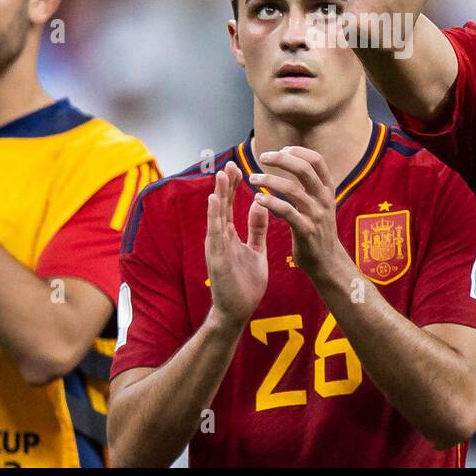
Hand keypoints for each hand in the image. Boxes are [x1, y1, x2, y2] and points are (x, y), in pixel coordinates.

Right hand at [205, 162, 268, 327]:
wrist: (238, 312)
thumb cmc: (245, 284)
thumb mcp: (255, 251)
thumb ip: (256, 229)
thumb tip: (261, 205)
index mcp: (229, 236)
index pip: (230, 206)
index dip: (233, 187)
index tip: (237, 167)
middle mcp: (219, 238)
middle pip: (222, 206)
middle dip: (225, 185)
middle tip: (228, 163)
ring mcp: (216, 248)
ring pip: (216, 217)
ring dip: (218, 195)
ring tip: (221, 175)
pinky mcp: (216, 259)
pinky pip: (215, 235)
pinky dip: (214, 217)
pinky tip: (215, 202)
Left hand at [249, 147, 343, 275]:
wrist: (327, 261)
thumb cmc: (318, 229)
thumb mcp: (321, 203)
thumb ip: (310, 184)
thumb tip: (293, 159)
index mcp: (328, 190)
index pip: (316, 160)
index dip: (297, 151)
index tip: (281, 149)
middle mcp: (324, 199)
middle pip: (304, 169)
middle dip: (281, 159)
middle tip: (262, 157)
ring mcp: (316, 215)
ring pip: (292, 189)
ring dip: (269, 180)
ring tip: (253, 178)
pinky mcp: (306, 230)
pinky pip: (286, 211)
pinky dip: (270, 202)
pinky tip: (258, 198)